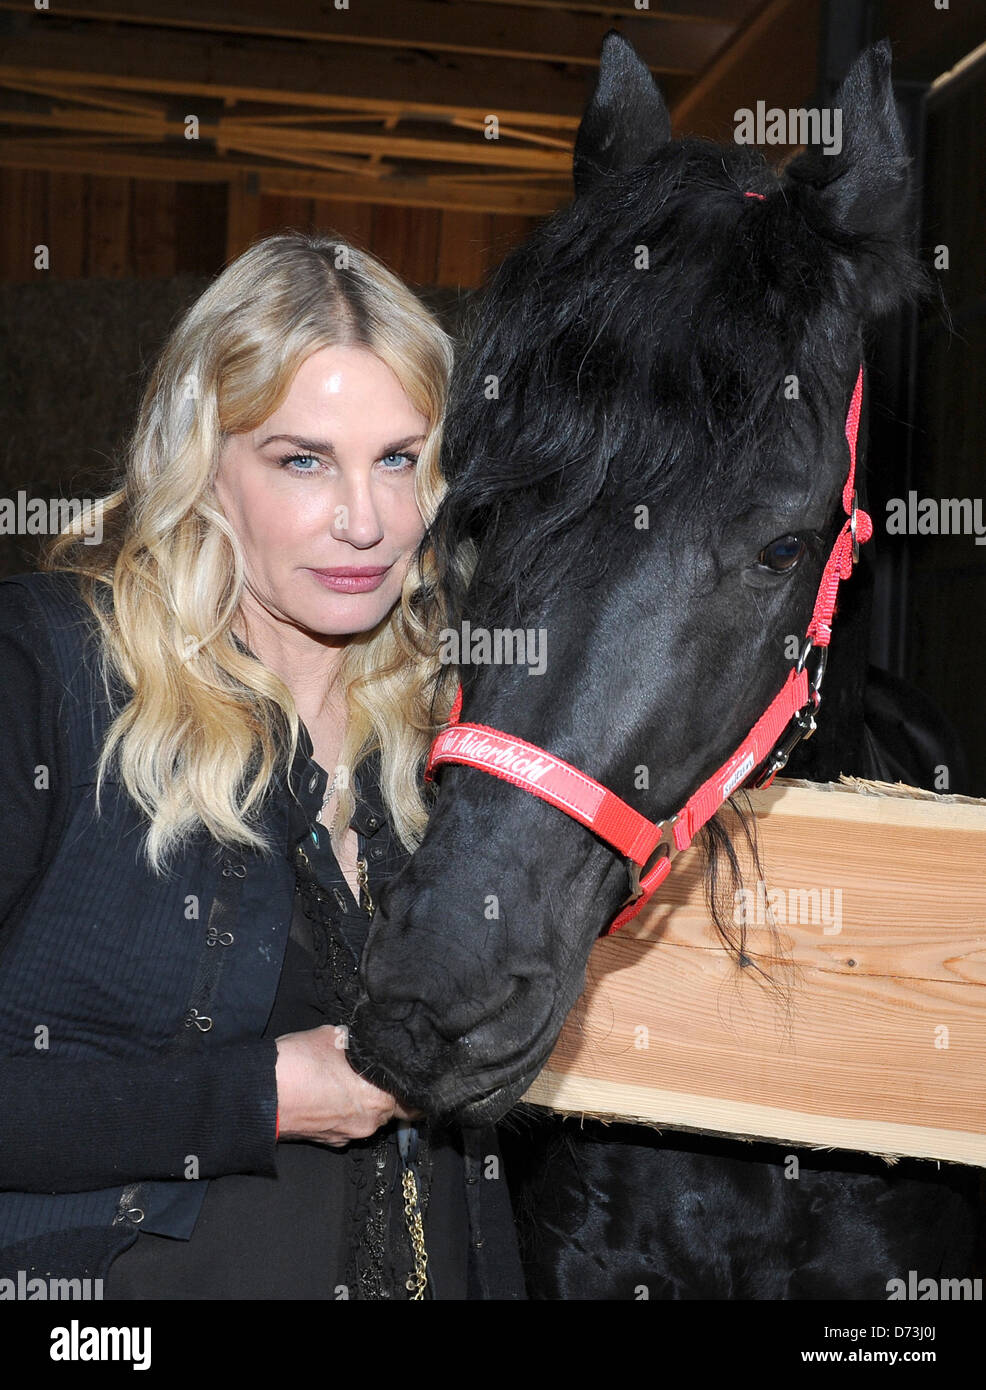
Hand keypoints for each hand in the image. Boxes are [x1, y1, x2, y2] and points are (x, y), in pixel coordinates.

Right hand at [275, 1024, 422, 1146]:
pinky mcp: (328, 1140)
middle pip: (391, 1109)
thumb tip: (363, 1040)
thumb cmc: (298, 1065)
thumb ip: (357, 1042)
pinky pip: (347, 1123)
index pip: (414, 1103)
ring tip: (346, 1079)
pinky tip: (330, 1092)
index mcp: (378, 1099)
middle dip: (385, 1092)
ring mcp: (346, 1134)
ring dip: (363, 1101)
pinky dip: (344, 1110)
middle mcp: (367, 1123)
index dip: (413, 1088)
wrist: (259, 1095)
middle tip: (374, 1072)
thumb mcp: (334, 1036)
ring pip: (368, 1117)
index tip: (408, 1076)